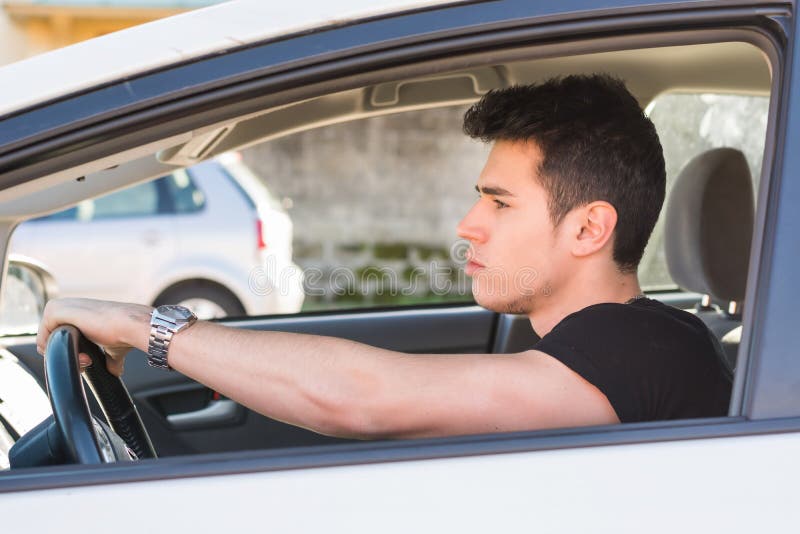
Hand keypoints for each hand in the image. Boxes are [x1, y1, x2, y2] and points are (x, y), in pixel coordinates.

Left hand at [36, 298, 152, 375]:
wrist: (128, 325)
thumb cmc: (123, 331)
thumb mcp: (111, 346)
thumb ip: (108, 356)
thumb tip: (115, 370)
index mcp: (77, 311)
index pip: (58, 337)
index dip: (71, 352)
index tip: (89, 360)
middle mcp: (66, 306)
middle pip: (50, 339)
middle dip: (67, 354)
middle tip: (86, 361)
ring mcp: (59, 307)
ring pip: (46, 340)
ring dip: (63, 353)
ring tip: (84, 358)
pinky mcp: (55, 311)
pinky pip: (41, 338)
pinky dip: (54, 350)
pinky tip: (75, 350)